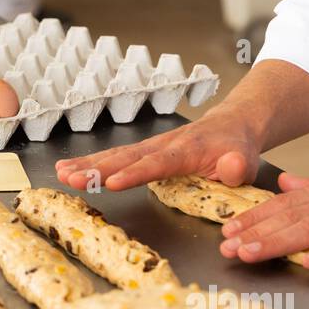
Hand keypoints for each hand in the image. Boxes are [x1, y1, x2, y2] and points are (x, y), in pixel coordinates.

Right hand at [56, 111, 262, 190]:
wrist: (233, 125)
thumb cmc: (237, 146)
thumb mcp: (247, 158)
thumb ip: (237, 166)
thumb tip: (230, 168)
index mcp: (186, 150)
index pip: (157, 163)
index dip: (134, 174)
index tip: (111, 183)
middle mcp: (163, 145)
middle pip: (125, 157)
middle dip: (96, 168)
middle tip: (69, 177)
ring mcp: (151, 147)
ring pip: (115, 155)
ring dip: (87, 164)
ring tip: (61, 173)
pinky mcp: (144, 152)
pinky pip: (116, 157)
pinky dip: (92, 163)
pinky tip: (70, 169)